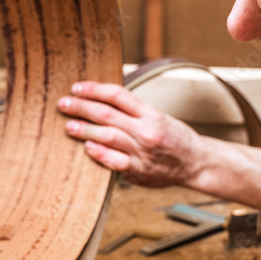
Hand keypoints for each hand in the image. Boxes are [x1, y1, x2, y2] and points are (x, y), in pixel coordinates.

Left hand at [57, 81, 204, 186]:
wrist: (196, 164)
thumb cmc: (175, 138)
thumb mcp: (158, 117)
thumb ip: (133, 111)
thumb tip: (101, 101)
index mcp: (151, 114)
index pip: (117, 95)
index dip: (94, 89)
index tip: (77, 87)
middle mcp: (146, 131)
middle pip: (107, 114)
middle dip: (82, 107)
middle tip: (64, 103)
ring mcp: (142, 152)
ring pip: (108, 136)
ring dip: (85, 130)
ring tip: (69, 125)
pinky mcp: (139, 171)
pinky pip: (114, 162)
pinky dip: (99, 154)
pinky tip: (87, 148)